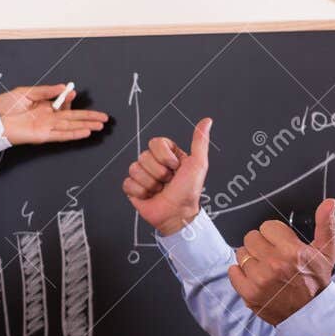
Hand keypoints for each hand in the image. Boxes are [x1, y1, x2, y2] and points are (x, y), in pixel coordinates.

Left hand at [0, 84, 109, 144]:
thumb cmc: (4, 106)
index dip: (72, 101)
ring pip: (71, 127)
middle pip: (73, 118)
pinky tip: (85, 132)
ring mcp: (46, 127)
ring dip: (86, 126)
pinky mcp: (43, 136)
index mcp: (44, 106)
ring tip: (100, 126)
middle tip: (104, 118)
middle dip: (89, 117)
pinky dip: (74, 134)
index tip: (75, 94)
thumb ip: (47, 91)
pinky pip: (62, 135)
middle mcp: (47, 118)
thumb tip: (64, 88)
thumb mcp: (27, 92)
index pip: (64, 105)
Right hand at [124, 116, 211, 234]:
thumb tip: (207, 121)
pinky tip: (149, 196)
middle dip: (158, 173)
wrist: (177, 214)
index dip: (164, 156)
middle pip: (144, 156)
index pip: (155, 142)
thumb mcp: (198, 164)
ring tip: (160, 190)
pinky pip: (127, 183)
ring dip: (150, 184)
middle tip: (168, 182)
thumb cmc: (189, 191)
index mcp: (168, 154)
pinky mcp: (132, 188)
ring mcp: (142, 175)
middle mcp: (154, 163)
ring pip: (135, 169)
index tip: (175, 167)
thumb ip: (200, 141)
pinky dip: (140, 192)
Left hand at [229, 199, 334, 323]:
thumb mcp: (327, 251)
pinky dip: (240, 273)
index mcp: (291, 251)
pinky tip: (255, 277)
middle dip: (261, 244)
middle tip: (272, 255)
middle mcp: (274, 264)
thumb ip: (325, 224)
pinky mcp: (248, 292)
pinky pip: (232, 271)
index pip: (267, 227)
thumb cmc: (317, 281)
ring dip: (251, 258)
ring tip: (265, 267)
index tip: (281, 243)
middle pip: (251, 237)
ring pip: (241, 253)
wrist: (310, 313)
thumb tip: (329, 203)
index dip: (274, 234)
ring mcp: (259, 279)